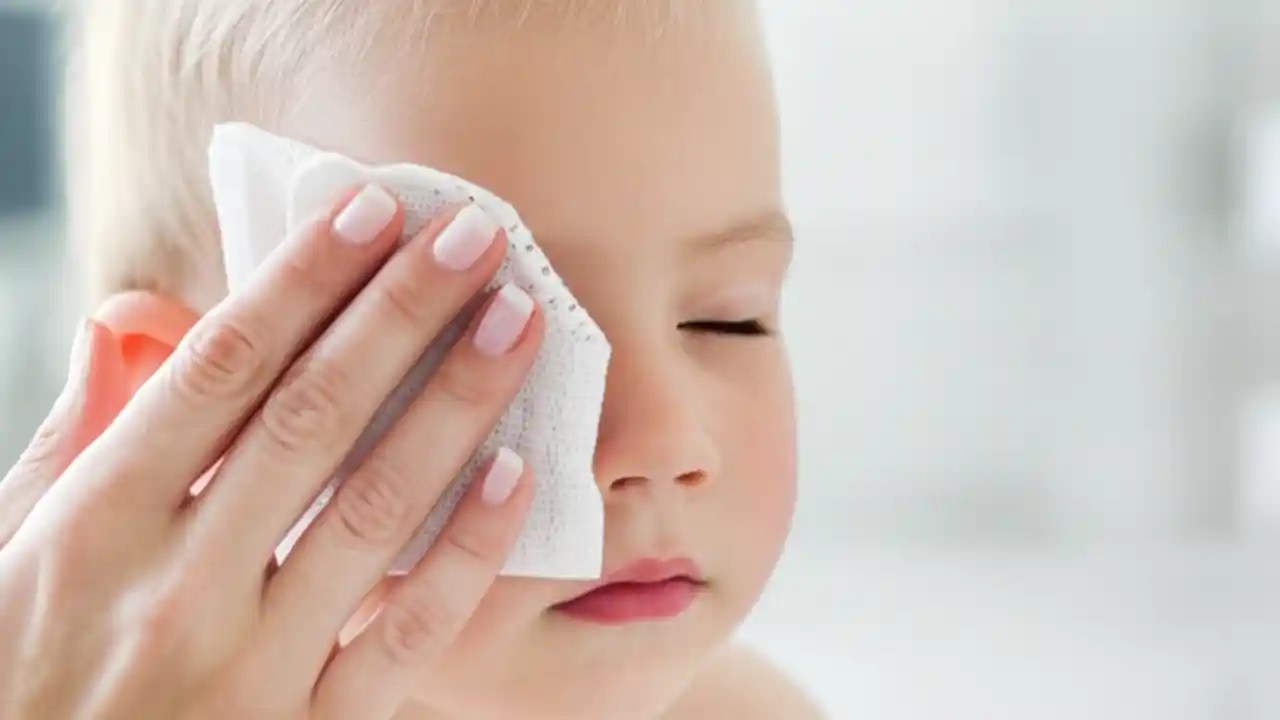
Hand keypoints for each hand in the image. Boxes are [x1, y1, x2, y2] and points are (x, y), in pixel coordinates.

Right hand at [0, 187, 540, 719]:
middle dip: (401, 313)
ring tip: (516, 326)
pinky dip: (466, 553)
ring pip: (372, 510)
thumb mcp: (6, 554)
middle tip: (477, 235)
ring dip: (455, 405)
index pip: (220, 367)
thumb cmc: (22, 678)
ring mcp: (247, 669)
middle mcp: (173, 587)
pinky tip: (518, 476)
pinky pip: (407, 636)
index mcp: (92, 526)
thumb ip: (74, 433)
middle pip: (311, 415)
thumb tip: (133, 313)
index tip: (374, 207)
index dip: (304, 277)